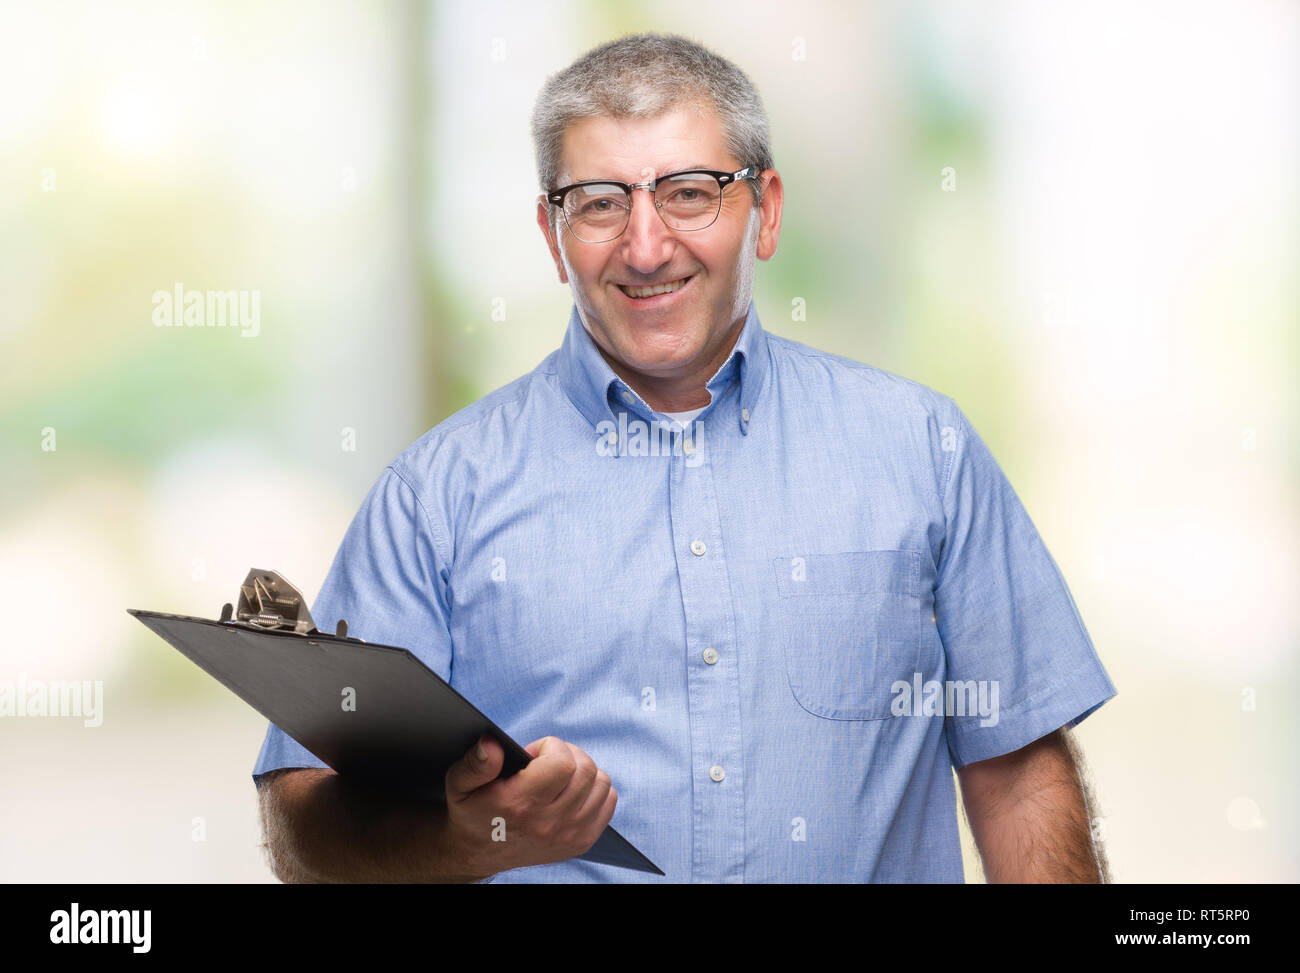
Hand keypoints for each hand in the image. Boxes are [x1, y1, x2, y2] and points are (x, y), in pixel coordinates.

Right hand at [440, 734, 616, 878]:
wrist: (478, 853)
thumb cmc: (472, 812)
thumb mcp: (460, 784)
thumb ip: (476, 763)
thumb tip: (493, 744)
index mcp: (521, 805)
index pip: (562, 763)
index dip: (550, 747)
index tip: (533, 754)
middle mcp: (549, 823)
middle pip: (586, 769)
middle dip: (568, 754)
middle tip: (546, 761)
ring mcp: (569, 835)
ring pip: (601, 783)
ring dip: (583, 771)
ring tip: (558, 776)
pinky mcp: (580, 843)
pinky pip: (608, 802)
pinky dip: (595, 790)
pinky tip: (571, 791)